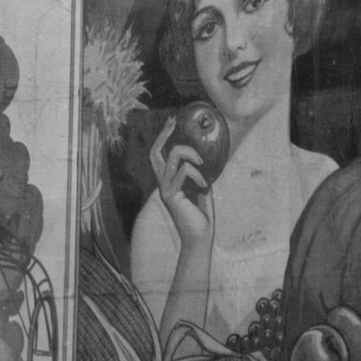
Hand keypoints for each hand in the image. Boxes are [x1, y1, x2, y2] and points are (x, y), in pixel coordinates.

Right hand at [149, 118, 212, 248]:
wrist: (200, 238)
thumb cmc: (202, 217)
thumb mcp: (202, 189)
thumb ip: (199, 174)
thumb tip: (205, 158)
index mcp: (168, 182)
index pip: (159, 155)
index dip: (163, 138)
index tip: (172, 123)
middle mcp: (162, 184)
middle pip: (154, 153)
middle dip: (164, 135)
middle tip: (174, 122)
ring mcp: (165, 189)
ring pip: (173, 157)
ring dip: (190, 154)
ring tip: (202, 163)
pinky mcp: (171, 195)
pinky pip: (184, 171)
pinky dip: (198, 174)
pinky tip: (204, 185)